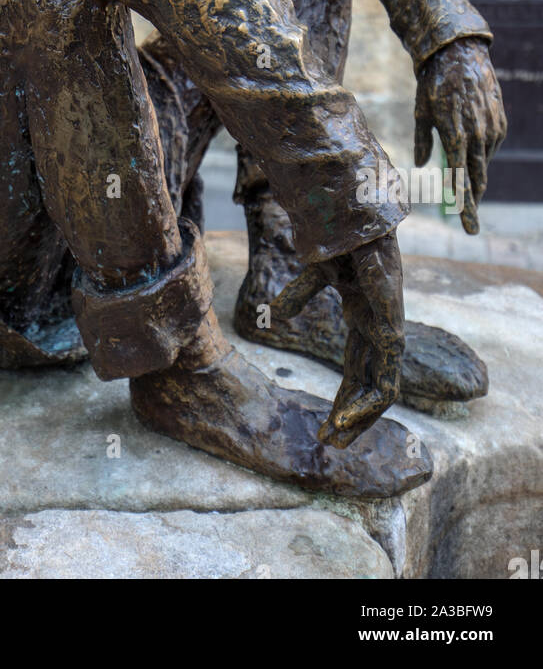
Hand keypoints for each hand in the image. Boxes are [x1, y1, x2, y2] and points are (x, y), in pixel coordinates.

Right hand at [270, 231, 403, 447]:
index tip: (325, 425)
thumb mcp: (316, 274)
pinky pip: (385, 382)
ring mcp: (389, 337)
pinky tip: (344, 418)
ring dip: (359, 419)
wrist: (359, 226)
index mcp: (364, 322)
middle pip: (367, 387)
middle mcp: (379, 335)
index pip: (356, 372)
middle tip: (330, 443)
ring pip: (380, 393)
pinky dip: (365, 405)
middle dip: (351, 418)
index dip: (342, 400)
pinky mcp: (393, 337)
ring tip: (335, 440)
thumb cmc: (344, 243)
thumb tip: (276, 313)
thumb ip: (299, 295)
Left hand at [414, 37, 506, 234]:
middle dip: (473, 201)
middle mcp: (478, 137)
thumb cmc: (434, 85)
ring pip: (484, 163)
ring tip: (460, 166)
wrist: (461, 55)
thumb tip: (421, 165)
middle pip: (478, 179)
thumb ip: (422, 141)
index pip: (461, 180)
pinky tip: (470, 142)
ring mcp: (492, 130)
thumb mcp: (421, 113)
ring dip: (474, 172)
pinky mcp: (500, 123)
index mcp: (455, 137)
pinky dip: (480, 152)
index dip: (465, 206)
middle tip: (470, 223)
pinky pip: (491, 147)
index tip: (469, 227)